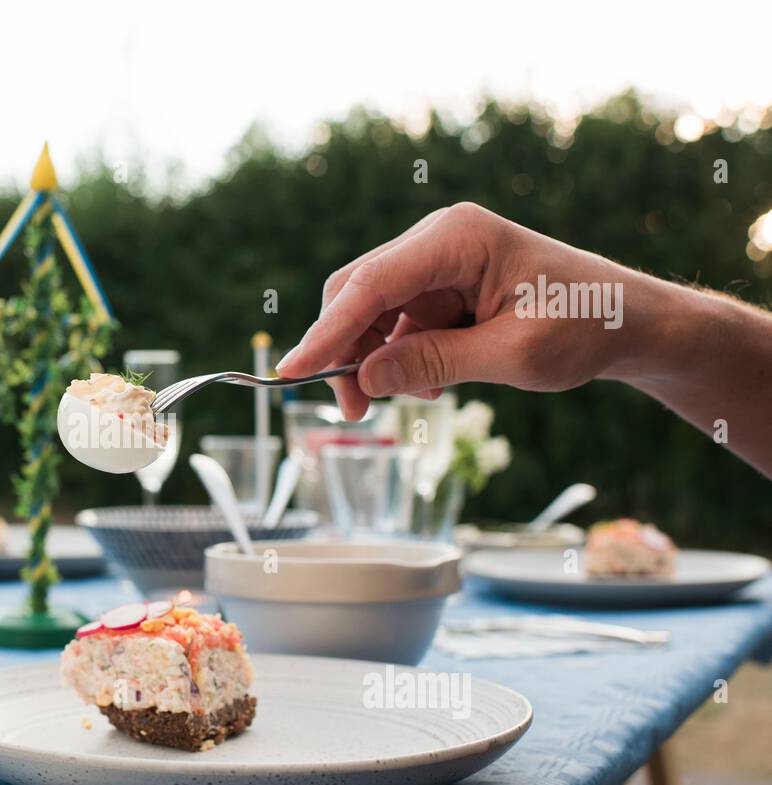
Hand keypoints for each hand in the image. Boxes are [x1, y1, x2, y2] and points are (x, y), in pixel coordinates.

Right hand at [276, 203, 667, 421]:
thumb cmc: (586, 326)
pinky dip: (401, 358)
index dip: (326, 332)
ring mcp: (439, 262)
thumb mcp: (512, 354)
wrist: (632, 322)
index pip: (370, 283)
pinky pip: (398, 323)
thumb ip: (433, 362)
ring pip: (373, 313)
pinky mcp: (443, 288)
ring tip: (414, 399)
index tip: (291, 372)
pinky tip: (432, 384)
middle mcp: (440, 239)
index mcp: (458, 236)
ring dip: (376, 361)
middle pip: (359, 293)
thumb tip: (363, 379)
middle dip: (347, 351)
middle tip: (353, 409)